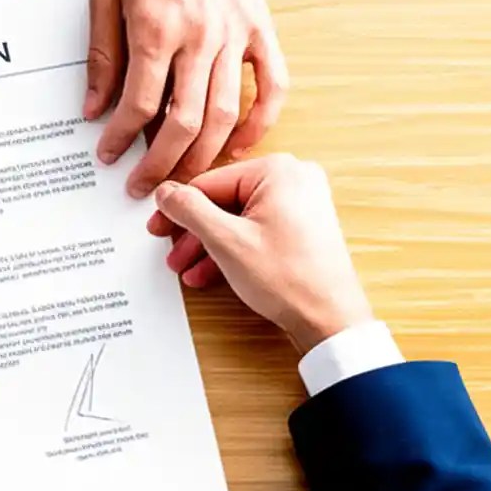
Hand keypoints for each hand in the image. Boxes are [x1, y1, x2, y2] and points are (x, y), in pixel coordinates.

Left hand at [87, 0, 288, 196]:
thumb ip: (102, 55)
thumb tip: (93, 107)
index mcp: (156, 29)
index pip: (138, 106)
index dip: (120, 140)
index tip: (109, 157)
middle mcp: (199, 38)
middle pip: (183, 123)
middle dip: (160, 165)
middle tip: (143, 187)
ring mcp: (234, 36)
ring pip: (225, 115)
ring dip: (202, 156)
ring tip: (183, 181)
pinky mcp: (260, 29)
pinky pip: (272, 85)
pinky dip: (261, 122)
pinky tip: (241, 146)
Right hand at [148, 155, 372, 351]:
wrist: (331, 319)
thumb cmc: (291, 280)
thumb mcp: (225, 241)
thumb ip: (190, 210)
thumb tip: (166, 192)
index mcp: (278, 171)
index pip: (209, 183)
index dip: (178, 210)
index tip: (159, 227)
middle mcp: (294, 178)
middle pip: (223, 200)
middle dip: (195, 233)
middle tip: (173, 252)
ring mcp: (301, 201)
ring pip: (238, 218)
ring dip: (210, 245)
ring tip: (188, 268)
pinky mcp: (303, 224)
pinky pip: (256, 228)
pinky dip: (233, 248)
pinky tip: (212, 271)